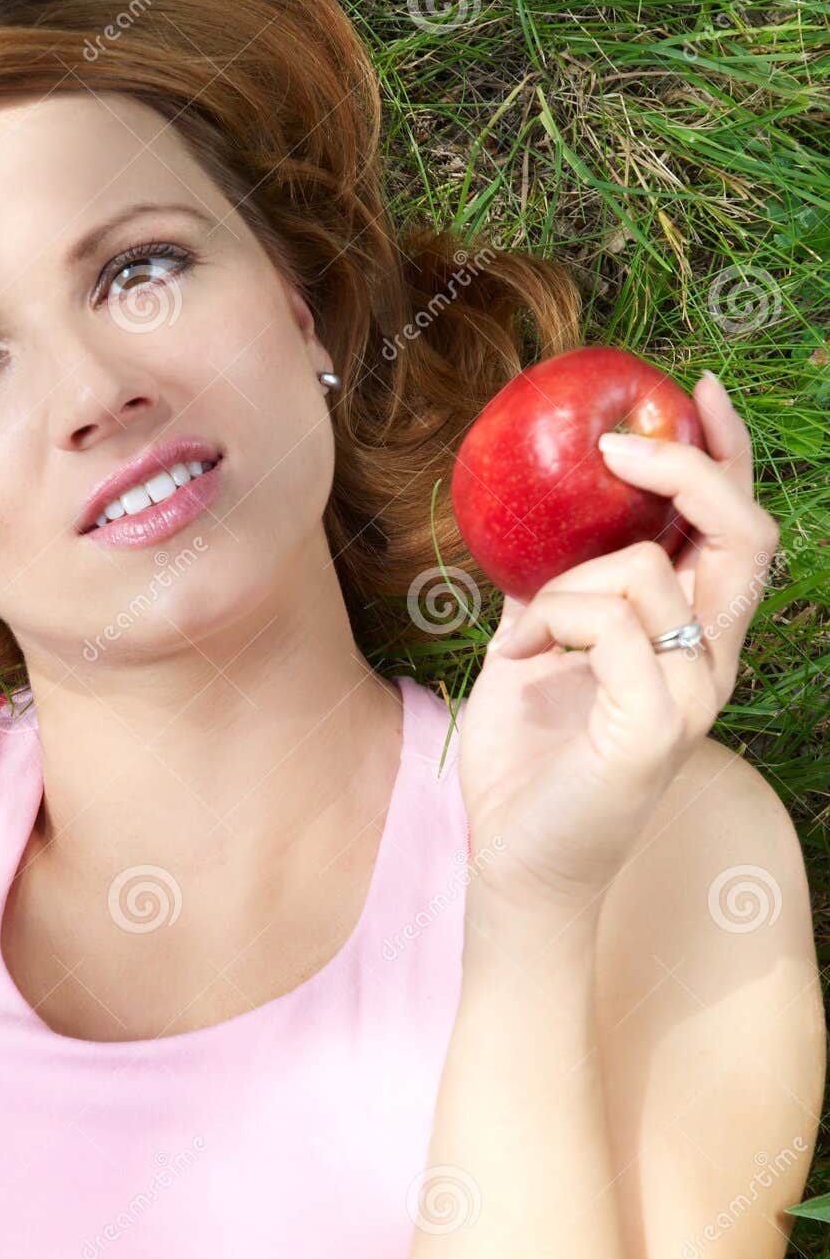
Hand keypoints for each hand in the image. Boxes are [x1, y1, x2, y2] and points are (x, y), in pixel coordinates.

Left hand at [458, 371, 778, 918]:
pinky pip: (613, 621)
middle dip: (685, 469)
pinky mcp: (658, 723)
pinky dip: (555, 622)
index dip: (726, 454)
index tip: (690, 391)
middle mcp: (710, 663)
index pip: (736, 531)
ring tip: (526, 641)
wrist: (516, 867)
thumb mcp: (532, 658)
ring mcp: (692, 695)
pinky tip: (523, 663)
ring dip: (565, 584)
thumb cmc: (525, 770)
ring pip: (649, 570)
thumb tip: (532, 541)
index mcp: (692, 643)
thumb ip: (551, 598)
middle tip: (618, 449)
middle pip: (743, 531)